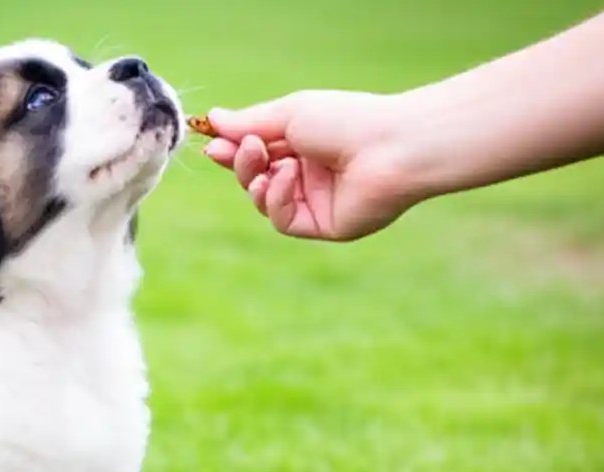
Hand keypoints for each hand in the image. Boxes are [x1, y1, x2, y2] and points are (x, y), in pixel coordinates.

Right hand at [202, 91, 422, 240]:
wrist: (390, 147)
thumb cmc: (345, 121)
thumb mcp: (289, 114)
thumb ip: (249, 122)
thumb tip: (213, 119)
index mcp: (304, 144)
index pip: (257, 152)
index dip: (233, 150)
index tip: (213, 143)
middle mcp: (309, 174)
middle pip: (256, 178)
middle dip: (243, 164)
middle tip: (243, 149)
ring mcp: (315, 201)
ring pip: (265, 202)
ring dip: (258, 182)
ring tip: (270, 164)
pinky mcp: (322, 225)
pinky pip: (283, 220)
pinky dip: (278, 198)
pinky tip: (288, 177)